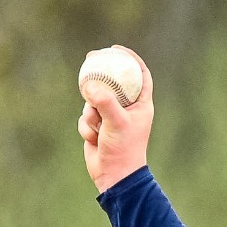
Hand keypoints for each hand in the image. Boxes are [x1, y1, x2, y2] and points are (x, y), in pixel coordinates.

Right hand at [78, 46, 153, 191]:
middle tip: (90, 60)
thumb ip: (104, 101)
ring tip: (99, 130)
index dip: (130, 59)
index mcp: (141, 105)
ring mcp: (111, 117)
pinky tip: (94, 140)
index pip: (140, 75)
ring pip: (94, 100)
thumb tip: (89, 85)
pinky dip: (87, 127)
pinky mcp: (98, 126)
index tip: (116, 49)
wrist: (114, 176)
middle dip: (100, 75)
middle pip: (113, 83)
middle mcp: (127, 109)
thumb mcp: (116, 122)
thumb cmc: (123, 150)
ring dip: (91, 113)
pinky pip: (85, 117)